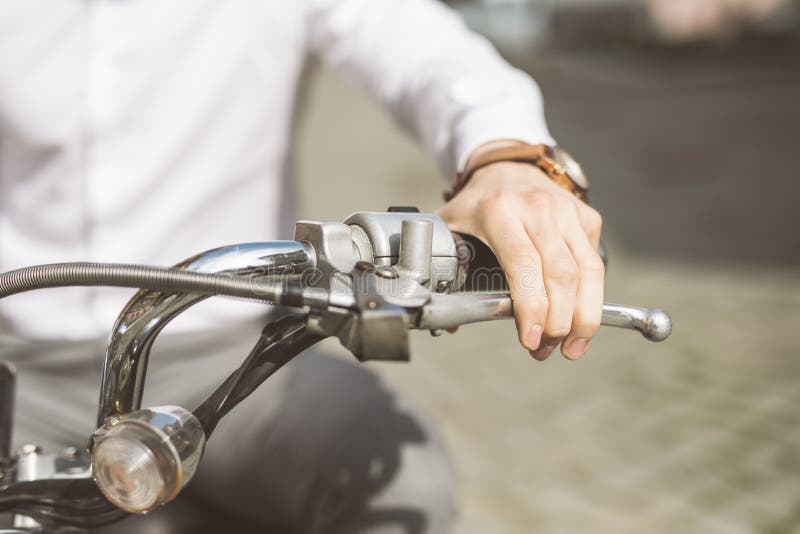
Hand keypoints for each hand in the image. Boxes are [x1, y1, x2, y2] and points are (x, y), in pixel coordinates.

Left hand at [436, 142, 603, 359]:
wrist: (508, 164)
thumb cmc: (477, 205)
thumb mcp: (450, 227)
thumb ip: (443, 270)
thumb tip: (448, 324)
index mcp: (499, 211)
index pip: (522, 265)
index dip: (531, 306)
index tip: (529, 339)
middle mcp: (538, 209)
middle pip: (561, 275)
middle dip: (558, 322)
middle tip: (544, 349)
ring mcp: (567, 212)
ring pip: (588, 272)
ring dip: (584, 317)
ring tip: (571, 348)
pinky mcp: (587, 217)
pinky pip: (595, 264)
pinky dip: (591, 297)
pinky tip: (578, 317)